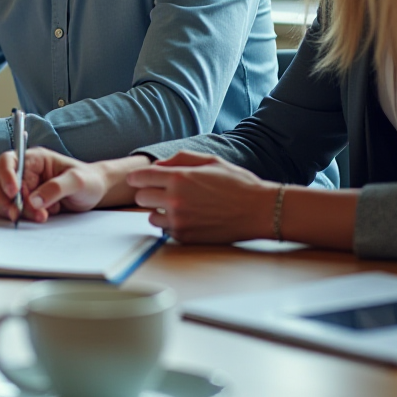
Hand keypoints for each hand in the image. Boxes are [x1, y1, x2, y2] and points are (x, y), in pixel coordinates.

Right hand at [0, 147, 111, 222]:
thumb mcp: (78, 181)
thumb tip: (33, 201)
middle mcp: (22, 170)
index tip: (14, 194)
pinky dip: (15, 216)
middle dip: (1, 198)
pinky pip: (6, 208)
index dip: (6, 176)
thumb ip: (56, 188)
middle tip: (16, 214)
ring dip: (10, 209)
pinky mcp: (20, 203)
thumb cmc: (88, 180)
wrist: (95, 193)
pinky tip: (34, 218)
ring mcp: (19, 187)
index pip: (8, 161)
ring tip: (38, 217)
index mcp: (33, 158)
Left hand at [126, 151, 275, 242]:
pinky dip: (172, 225)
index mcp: (179, 178)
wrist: (260, 211)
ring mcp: (179, 221)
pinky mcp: (186, 238)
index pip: (140, 178)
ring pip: (151, 217)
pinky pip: (166, 230)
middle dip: (148, 193)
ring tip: (179, 206)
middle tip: (162, 192)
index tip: (138, 179)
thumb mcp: (209, 161)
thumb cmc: (237, 183)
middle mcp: (175, 201)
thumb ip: (179, 159)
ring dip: (159, 211)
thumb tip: (157, 166)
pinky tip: (190, 218)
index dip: (136, 178)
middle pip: (140, 198)